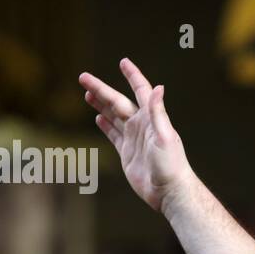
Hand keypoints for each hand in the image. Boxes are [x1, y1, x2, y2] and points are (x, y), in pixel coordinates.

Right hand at [79, 59, 193, 212]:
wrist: (169, 191)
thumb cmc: (171, 164)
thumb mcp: (164, 136)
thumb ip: (158, 112)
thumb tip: (159, 87)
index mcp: (151, 118)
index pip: (140, 91)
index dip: (132, 76)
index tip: (123, 62)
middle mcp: (142, 125)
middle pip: (118, 101)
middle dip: (101, 89)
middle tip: (83, 77)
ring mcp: (134, 138)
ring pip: (113, 116)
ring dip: (101, 104)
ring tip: (86, 93)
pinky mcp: (127, 153)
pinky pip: (114, 134)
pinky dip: (106, 125)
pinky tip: (98, 117)